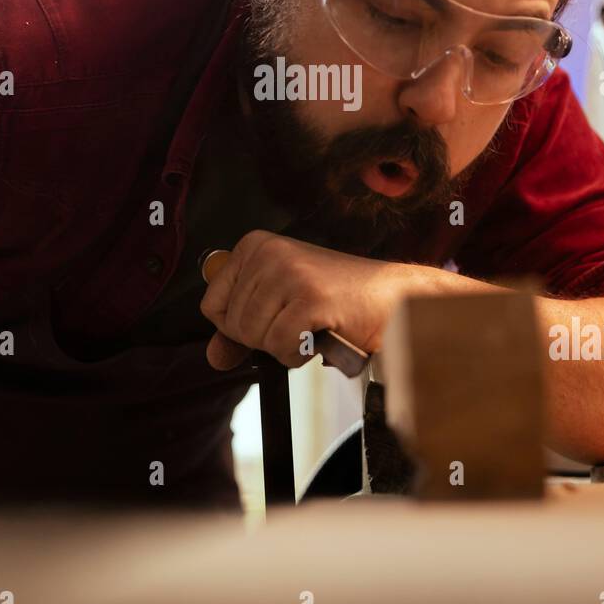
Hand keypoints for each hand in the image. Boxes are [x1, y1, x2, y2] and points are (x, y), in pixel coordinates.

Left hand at [199, 229, 438, 370]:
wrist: (391, 297)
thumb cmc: (336, 300)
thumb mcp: (279, 305)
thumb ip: (241, 330)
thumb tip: (214, 358)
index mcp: (255, 245)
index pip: (212, 304)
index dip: (240, 326)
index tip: (274, 316)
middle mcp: (268, 252)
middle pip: (234, 325)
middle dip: (266, 338)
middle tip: (301, 321)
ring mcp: (289, 272)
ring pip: (254, 338)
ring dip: (284, 346)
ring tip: (312, 325)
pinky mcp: (309, 298)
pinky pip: (279, 347)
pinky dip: (299, 355)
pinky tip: (320, 335)